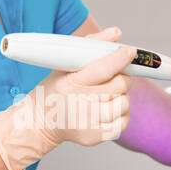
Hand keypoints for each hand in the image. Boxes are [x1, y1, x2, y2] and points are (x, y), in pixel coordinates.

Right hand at [38, 26, 135, 146]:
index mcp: (71, 82)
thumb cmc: (55, 89)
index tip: (130, 51)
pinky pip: (123, 122)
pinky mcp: (95, 136)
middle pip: (119, 85)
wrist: (40, 122)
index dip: (120, 58)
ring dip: (121, 96)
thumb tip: (117, 33)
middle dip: (123, 77)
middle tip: (115, 76)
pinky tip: (107, 108)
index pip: (103, 69)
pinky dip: (121, 113)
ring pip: (124, 103)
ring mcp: (88, 122)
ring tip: (107, 95)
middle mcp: (80, 103)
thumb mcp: (64, 64)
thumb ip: (90, 46)